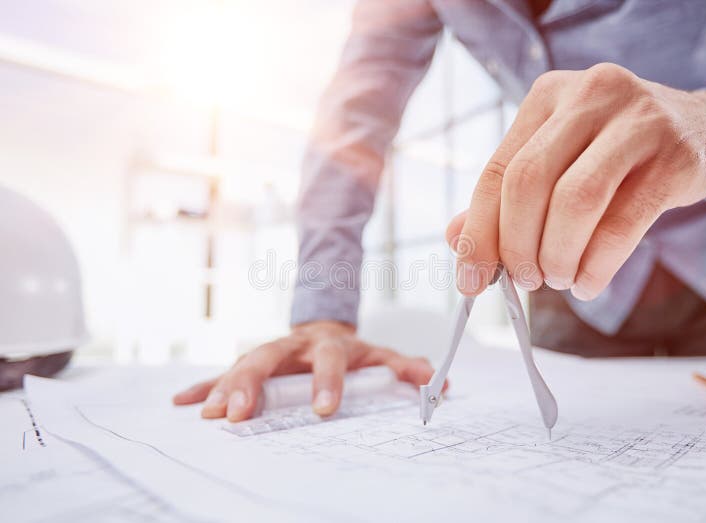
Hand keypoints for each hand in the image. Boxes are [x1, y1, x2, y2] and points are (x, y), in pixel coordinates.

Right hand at [173, 320, 436, 421]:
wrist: (323, 329)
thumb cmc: (351, 352)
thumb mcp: (380, 355)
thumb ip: (404, 368)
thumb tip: (437, 384)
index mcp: (328, 345)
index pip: (328, 360)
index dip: (327, 382)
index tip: (324, 410)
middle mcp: (292, 346)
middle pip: (269, 358)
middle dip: (251, 384)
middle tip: (237, 413)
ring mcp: (268, 353)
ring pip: (241, 365)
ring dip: (222, 388)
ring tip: (207, 413)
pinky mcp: (250, 364)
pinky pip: (222, 374)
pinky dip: (203, 387)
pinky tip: (182, 403)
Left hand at [450, 63, 705, 299]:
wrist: (702, 130)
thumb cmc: (613, 153)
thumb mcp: (556, 160)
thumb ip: (505, 197)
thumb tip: (456, 241)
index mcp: (546, 96)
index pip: (497, 170)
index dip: (479, 232)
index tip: (471, 280)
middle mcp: (589, 96)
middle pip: (529, 183)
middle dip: (517, 246)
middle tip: (526, 280)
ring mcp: (638, 121)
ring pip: (575, 202)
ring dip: (557, 256)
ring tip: (558, 280)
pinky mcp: (676, 156)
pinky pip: (623, 225)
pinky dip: (597, 266)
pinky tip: (588, 283)